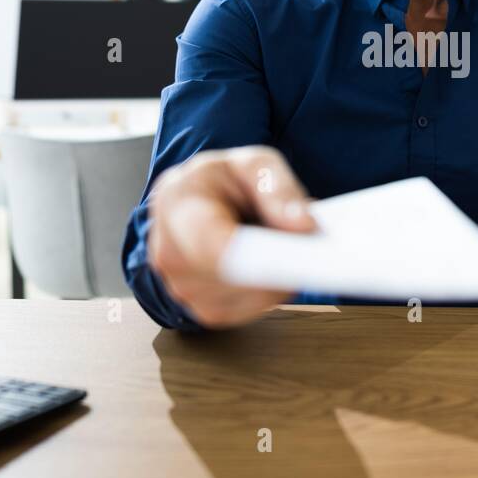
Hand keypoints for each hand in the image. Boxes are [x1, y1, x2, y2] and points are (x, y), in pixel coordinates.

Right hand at [147, 145, 315, 328]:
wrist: (197, 200)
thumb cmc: (224, 180)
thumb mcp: (256, 164)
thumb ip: (278, 188)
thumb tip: (303, 226)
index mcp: (178, 204)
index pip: (212, 244)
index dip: (257, 257)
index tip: (297, 255)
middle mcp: (170, 253)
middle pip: (236, 278)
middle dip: (279, 264)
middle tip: (307, 245)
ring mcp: (181, 287)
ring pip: (248, 299)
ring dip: (277, 279)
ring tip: (280, 248)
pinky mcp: (202, 310)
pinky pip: (249, 312)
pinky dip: (270, 293)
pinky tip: (272, 269)